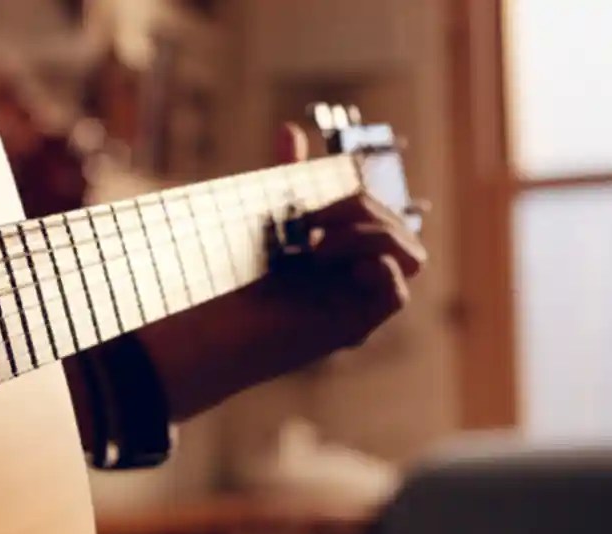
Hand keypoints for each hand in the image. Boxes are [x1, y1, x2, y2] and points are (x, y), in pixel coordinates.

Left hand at [134, 123, 426, 418]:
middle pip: (394, 224)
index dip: (350, 189)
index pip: (374, 207)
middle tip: (306, 219)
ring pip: (408, 253)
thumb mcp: (264, 215)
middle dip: (358, 207)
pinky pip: (398, 290)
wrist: (202, 326)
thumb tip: (290, 129)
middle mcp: (354, 277)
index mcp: (339, 250)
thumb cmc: (226, 277)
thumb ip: (283, 177)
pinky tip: (327, 258)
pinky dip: (378, 266)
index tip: (302, 187)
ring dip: (370, 232)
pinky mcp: (356, 325)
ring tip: (315, 243)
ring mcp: (357, 302)